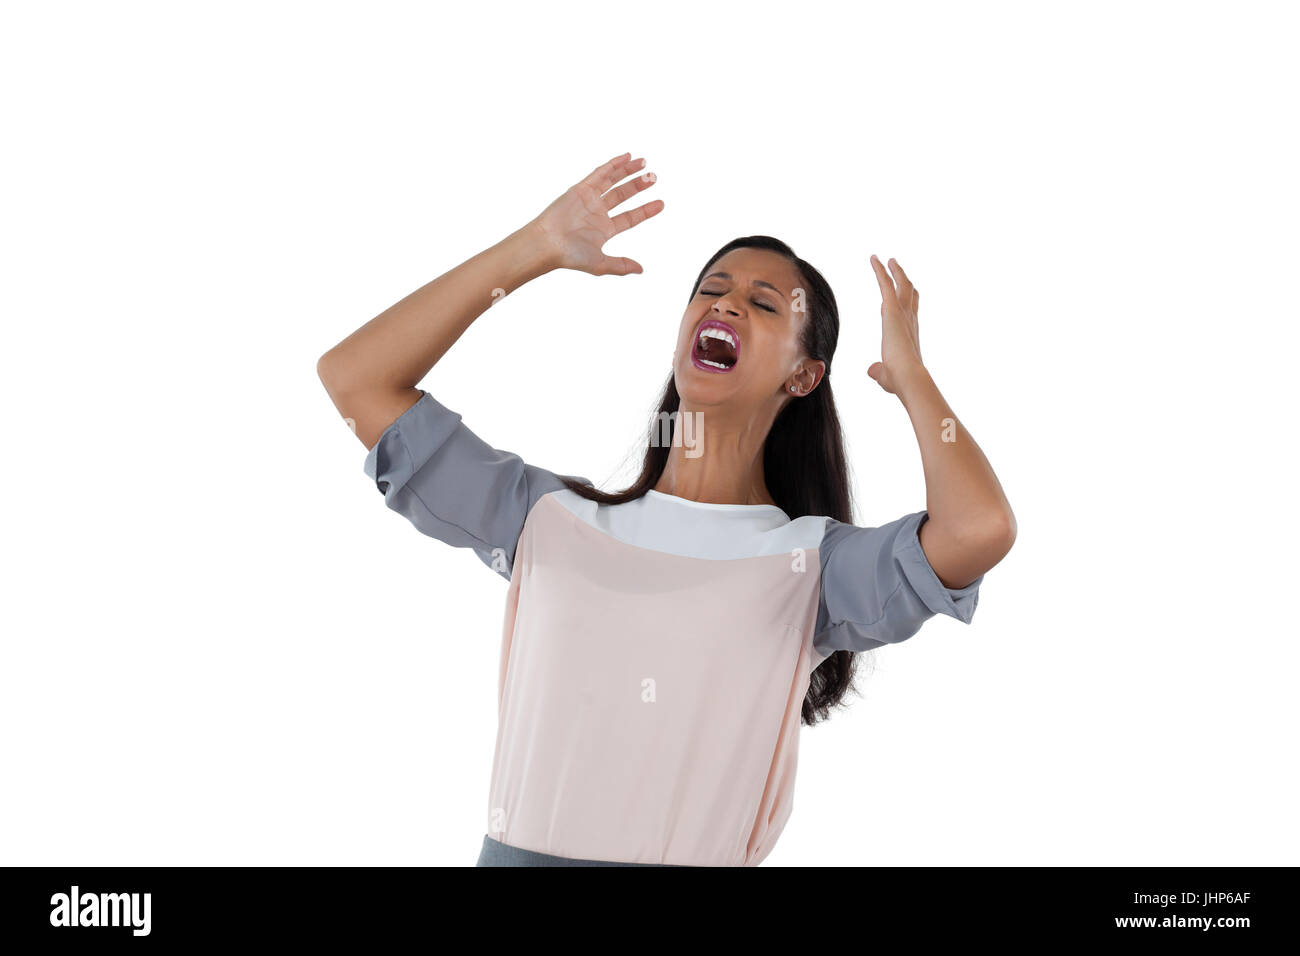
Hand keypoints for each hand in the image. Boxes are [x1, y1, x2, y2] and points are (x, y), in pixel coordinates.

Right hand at [526, 152, 663, 275]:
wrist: (548, 244)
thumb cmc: (570, 256)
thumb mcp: (601, 264)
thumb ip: (621, 265)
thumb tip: (641, 269)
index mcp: (604, 229)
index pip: (630, 217)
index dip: (646, 210)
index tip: (661, 203)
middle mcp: (597, 212)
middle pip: (623, 195)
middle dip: (638, 185)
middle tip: (654, 177)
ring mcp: (589, 200)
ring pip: (612, 182)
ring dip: (628, 172)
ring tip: (644, 163)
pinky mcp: (580, 189)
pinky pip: (600, 174)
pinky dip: (613, 165)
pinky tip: (627, 157)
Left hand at [867, 254, 926, 394]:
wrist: (909, 378)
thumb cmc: (900, 381)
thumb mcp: (886, 376)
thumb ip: (878, 371)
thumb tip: (871, 370)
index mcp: (909, 334)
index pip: (910, 312)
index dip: (908, 301)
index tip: (907, 292)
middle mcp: (910, 320)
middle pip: (909, 294)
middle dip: (903, 280)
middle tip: (897, 267)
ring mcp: (903, 313)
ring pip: (901, 285)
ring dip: (894, 271)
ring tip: (887, 260)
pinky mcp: (892, 310)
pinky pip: (886, 284)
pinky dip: (881, 270)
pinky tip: (874, 259)